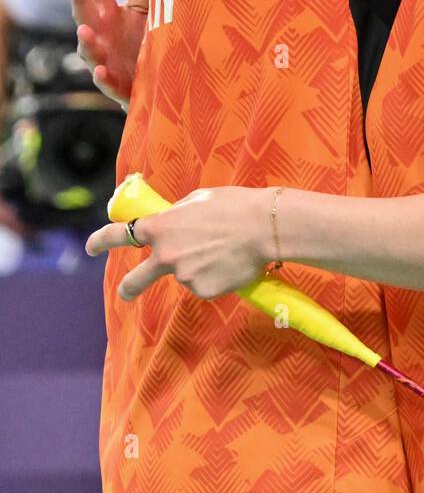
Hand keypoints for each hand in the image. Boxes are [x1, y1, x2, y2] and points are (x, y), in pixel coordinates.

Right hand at [69, 0, 149, 110]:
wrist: (160, 83)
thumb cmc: (148, 38)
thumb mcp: (145, 3)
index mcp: (110, 11)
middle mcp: (104, 34)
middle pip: (86, 15)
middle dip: (79, 1)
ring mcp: (108, 60)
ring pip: (90, 51)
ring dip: (86, 42)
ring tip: (85, 31)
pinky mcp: (119, 85)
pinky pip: (108, 83)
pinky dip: (102, 78)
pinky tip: (101, 71)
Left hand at [85, 185, 270, 300]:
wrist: (264, 227)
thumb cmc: (233, 205)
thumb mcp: (197, 201)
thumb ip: (177, 216)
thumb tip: (174, 226)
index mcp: (160, 227)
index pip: (118, 235)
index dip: (100, 242)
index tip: (90, 248)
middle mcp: (165, 255)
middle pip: (135, 280)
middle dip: (129, 287)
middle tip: (126, 291)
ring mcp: (183, 277)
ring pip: (185, 276)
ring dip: (197, 268)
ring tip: (224, 250)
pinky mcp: (203, 291)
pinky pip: (205, 285)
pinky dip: (214, 278)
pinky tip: (230, 263)